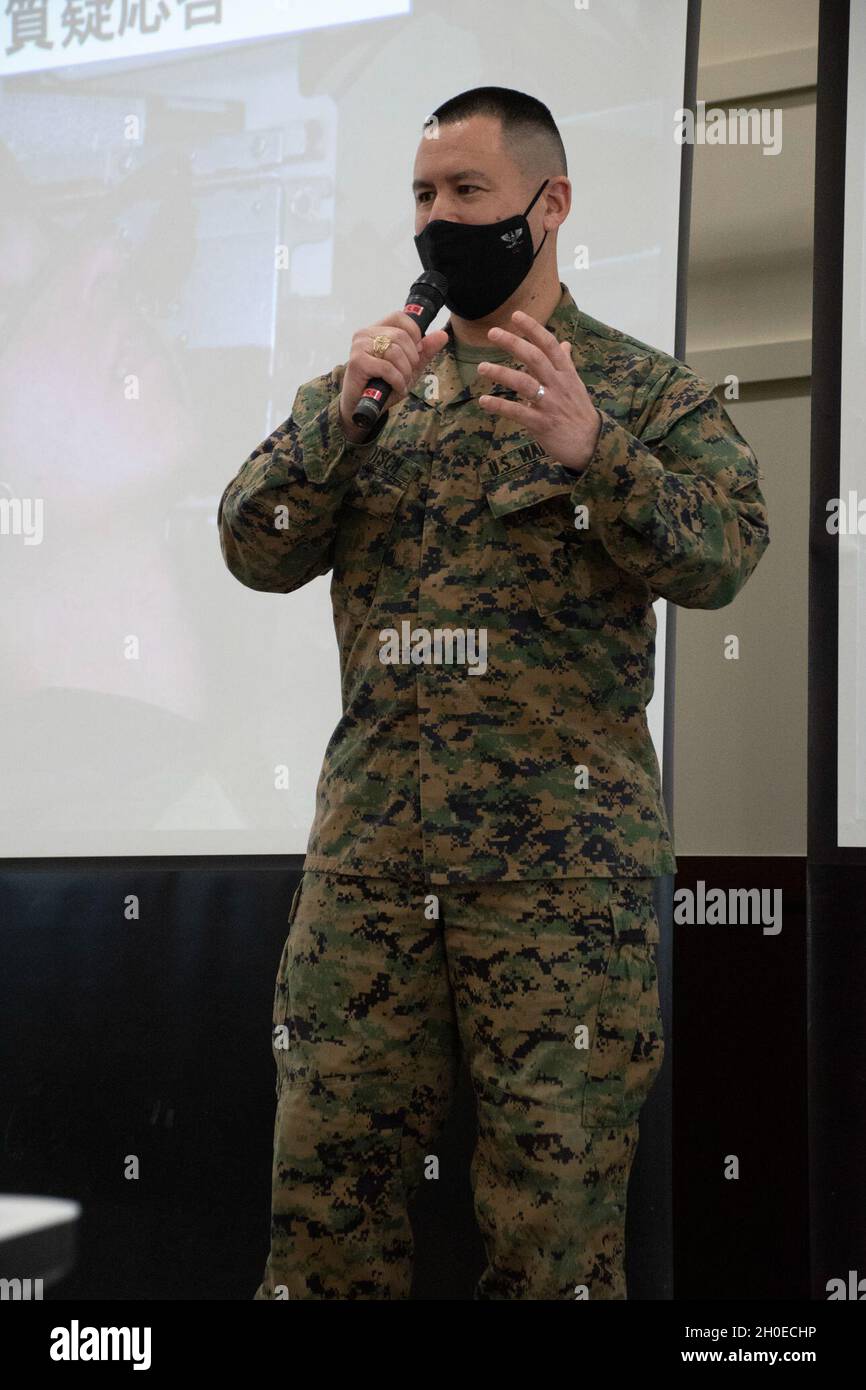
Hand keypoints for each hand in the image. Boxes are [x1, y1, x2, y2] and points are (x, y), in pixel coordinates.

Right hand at [340, 312, 447, 439]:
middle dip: (412, 359)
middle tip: (407, 374)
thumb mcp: (409, 367)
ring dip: (405, 372)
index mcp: (376, 330)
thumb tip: (442, 335)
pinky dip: (397, 380)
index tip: (415, 354)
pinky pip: (387, 367)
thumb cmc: (383, 386)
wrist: (362, 408)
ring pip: (395, 352)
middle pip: (401, 336)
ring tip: (401, 382)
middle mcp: (365, 334)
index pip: (400, 317)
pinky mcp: (357, 362)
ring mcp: (359, 347)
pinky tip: (395, 387)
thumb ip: (425, 351)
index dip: (414, 334)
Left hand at [476, 309, 601, 472]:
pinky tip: (484, 401)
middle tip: (492, 333)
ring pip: (525, 383)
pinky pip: (518, 412)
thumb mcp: (576, 385)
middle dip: (513, 343)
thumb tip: (564, 344)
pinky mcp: (542, 424)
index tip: (516, 315)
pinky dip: (500, 406)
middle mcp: (558, 385)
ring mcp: (550, 404)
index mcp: (566, 373)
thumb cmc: (579, 412)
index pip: (549, 345)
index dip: (533, 329)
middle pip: (535, 358)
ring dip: (501, 373)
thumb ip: (566, 363)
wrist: (591, 444)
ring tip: (482, 367)